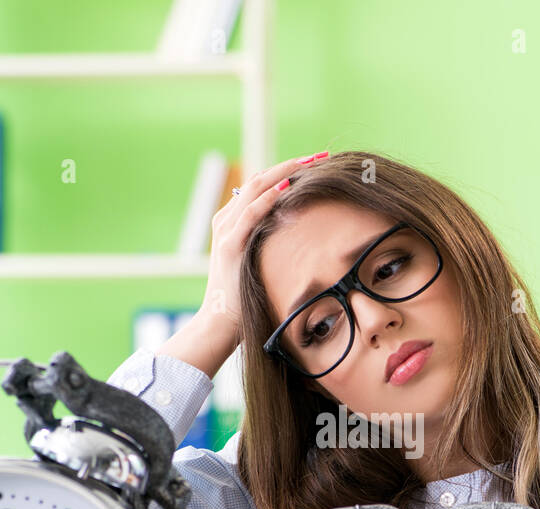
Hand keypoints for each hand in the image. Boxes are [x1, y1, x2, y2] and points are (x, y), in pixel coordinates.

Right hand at [200, 150, 331, 345]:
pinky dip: (269, 197)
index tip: (314, 163)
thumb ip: (268, 244)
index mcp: (232, 221)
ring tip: (310, 162)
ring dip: (285, 172)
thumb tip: (295, 233)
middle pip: (260, 178)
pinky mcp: (229, 245)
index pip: (261, 184)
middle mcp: (226, 220)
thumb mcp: (257, 262)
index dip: (287, 170)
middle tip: (319, 156)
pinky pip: (251, 214)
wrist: (220, 322)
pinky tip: (288, 186)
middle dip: (292, 164)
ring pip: (256, 188)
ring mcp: (226, 231)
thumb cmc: (244, 297)